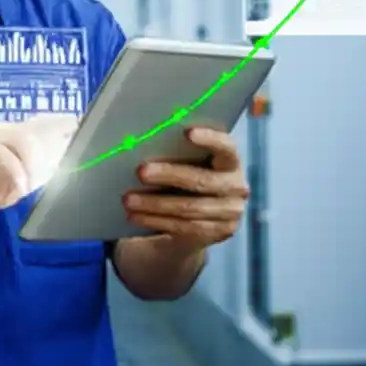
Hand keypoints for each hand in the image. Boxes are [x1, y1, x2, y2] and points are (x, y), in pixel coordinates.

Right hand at [0, 114, 77, 221]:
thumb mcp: (20, 181)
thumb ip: (42, 170)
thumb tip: (71, 163)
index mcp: (16, 134)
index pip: (48, 121)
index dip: (69, 125)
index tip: (89, 131)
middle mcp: (4, 130)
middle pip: (41, 127)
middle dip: (58, 142)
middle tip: (67, 161)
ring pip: (24, 140)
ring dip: (33, 166)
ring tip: (30, 185)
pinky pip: (2, 156)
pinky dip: (15, 173)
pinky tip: (19, 187)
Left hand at [122, 127, 248, 251]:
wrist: (201, 215)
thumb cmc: (188, 175)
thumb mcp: (189, 162)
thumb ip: (177, 152)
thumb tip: (139, 144)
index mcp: (231, 161)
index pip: (226, 147)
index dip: (210, 139)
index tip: (187, 132)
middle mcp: (237, 186)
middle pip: (202, 181)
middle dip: (168, 175)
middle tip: (140, 172)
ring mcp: (231, 213)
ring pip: (190, 208)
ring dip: (155, 204)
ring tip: (128, 200)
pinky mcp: (218, 233)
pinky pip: (184, 227)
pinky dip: (156, 221)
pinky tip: (135, 216)